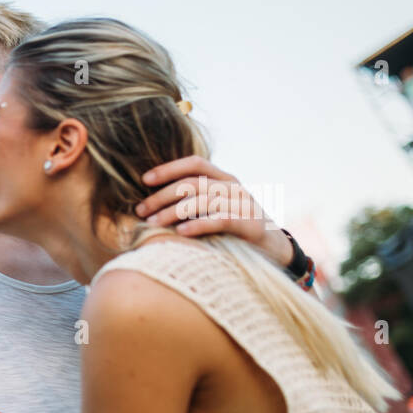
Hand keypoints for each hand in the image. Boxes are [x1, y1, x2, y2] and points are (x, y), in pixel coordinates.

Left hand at [134, 155, 291, 265]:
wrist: (273, 249)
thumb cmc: (233, 229)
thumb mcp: (213, 209)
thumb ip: (192, 200)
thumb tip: (151, 202)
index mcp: (223, 179)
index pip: (195, 164)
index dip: (169, 168)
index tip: (144, 180)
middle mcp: (234, 187)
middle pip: (192, 184)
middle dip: (161, 196)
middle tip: (140, 210)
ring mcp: (244, 205)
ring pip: (203, 200)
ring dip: (173, 211)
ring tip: (152, 223)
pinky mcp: (251, 225)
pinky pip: (221, 220)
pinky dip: (199, 225)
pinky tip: (181, 232)